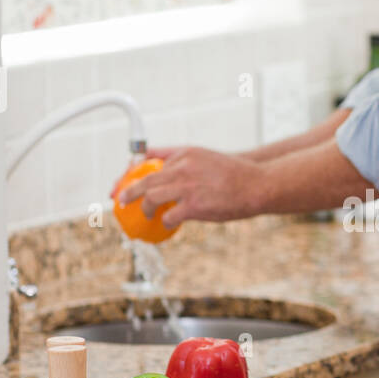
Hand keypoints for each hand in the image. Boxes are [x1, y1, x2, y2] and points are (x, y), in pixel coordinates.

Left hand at [114, 147, 267, 225]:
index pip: (149, 159)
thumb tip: (159, 168)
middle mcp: (183, 167)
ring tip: (144, 214)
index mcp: (185, 153)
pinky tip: (167, 224)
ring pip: (151, 197)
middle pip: (145, 179)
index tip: (123, 180)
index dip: (131, 171)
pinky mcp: (194, 206)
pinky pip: (169, 216)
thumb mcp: (205, 157)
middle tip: (120, 200)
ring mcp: (187, 186)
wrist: (258, 184)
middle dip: (127, 191)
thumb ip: (182, 160)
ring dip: (144, 207)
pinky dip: (165, 221)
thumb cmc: (234, 174)